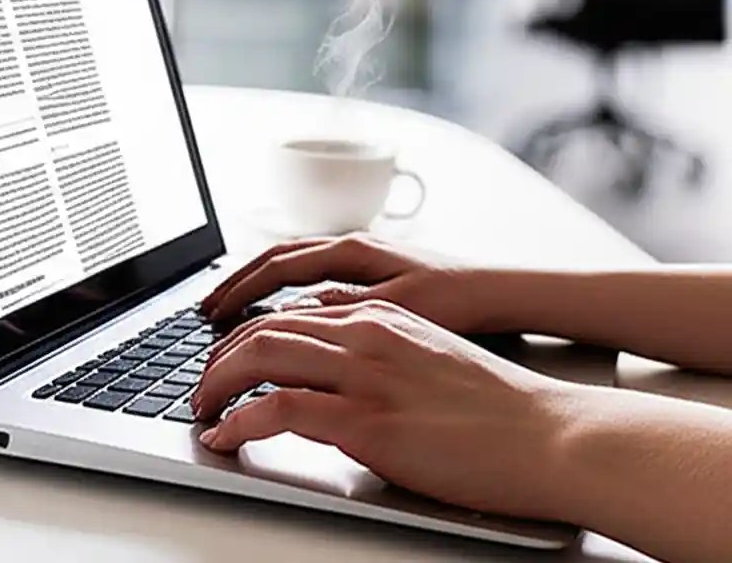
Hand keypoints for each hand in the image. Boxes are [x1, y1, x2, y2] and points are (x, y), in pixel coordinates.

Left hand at [191, 301, 580, 520]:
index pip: (289, 314)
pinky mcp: (367, 420)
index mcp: (381, 318)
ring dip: (216, 385)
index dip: (243, 337)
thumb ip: (380, 356)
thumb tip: (336, 375)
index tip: (222, 359)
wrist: (551, 436)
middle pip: (263, 329)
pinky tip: (224, 438)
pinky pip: (277, 409)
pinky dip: (238, 422)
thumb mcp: (429, 361)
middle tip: (200, 389)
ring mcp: (365, 373)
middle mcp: (366, 333)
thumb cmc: (498, 411)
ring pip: (259, 356)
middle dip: (218, 359)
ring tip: (201, 411)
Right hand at [200, 235, 507, 335]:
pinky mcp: (372, 274)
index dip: (239, 289)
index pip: (276, 265)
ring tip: (231, 311)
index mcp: (351, 250)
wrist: (504, 292)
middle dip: (237, 284)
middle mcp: (351, 246)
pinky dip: (284, 292)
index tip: (211, 313)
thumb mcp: (396, 309)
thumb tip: (290, 311)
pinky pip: (312, 277)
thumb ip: (341, 308)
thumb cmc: (458, 298)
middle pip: (275, 259)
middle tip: (206, 311)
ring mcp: (360, 257)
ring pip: (292, 266)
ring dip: (257, 287)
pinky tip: (279, 315)